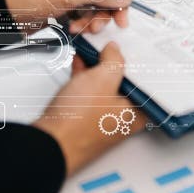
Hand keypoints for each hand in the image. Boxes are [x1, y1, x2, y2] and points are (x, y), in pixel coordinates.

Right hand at [33, 42, 143, 175]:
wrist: (48, 144)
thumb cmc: (78, 122)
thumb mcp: (103, 78)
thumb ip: (114, 60)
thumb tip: (115, 51)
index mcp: (137, 114)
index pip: (145, 83)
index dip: (138, 63)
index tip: (131, 49)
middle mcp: (121, 119)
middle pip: (124, 84)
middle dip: (115, 63)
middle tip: (110, 48)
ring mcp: (101, 121)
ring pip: (104, 88)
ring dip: (97, 68)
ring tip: (92, 51)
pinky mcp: (83, 120)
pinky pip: (88, 94)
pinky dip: (84, 78)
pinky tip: (79, 65)